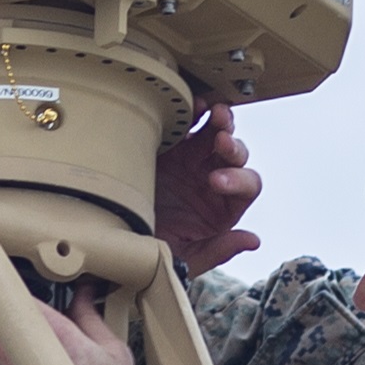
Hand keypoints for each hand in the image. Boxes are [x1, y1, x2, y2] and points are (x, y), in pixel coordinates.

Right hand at [151, 102, 259, 269]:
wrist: (112, 238)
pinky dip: (195, 112)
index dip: (237, 180)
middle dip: (232, 146)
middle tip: (220, 142)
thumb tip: (252, 240)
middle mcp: (211, 181)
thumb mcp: (183, 258)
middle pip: (235, 156)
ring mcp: (190, 161)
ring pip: (216, 134)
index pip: (246, 187)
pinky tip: (194, 107)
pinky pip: (188, 124)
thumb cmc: (149, 252)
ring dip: (221, 122)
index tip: (214, 182)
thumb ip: (218, 250)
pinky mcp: (169, 146)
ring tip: (215, 113)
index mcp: (223, 207)